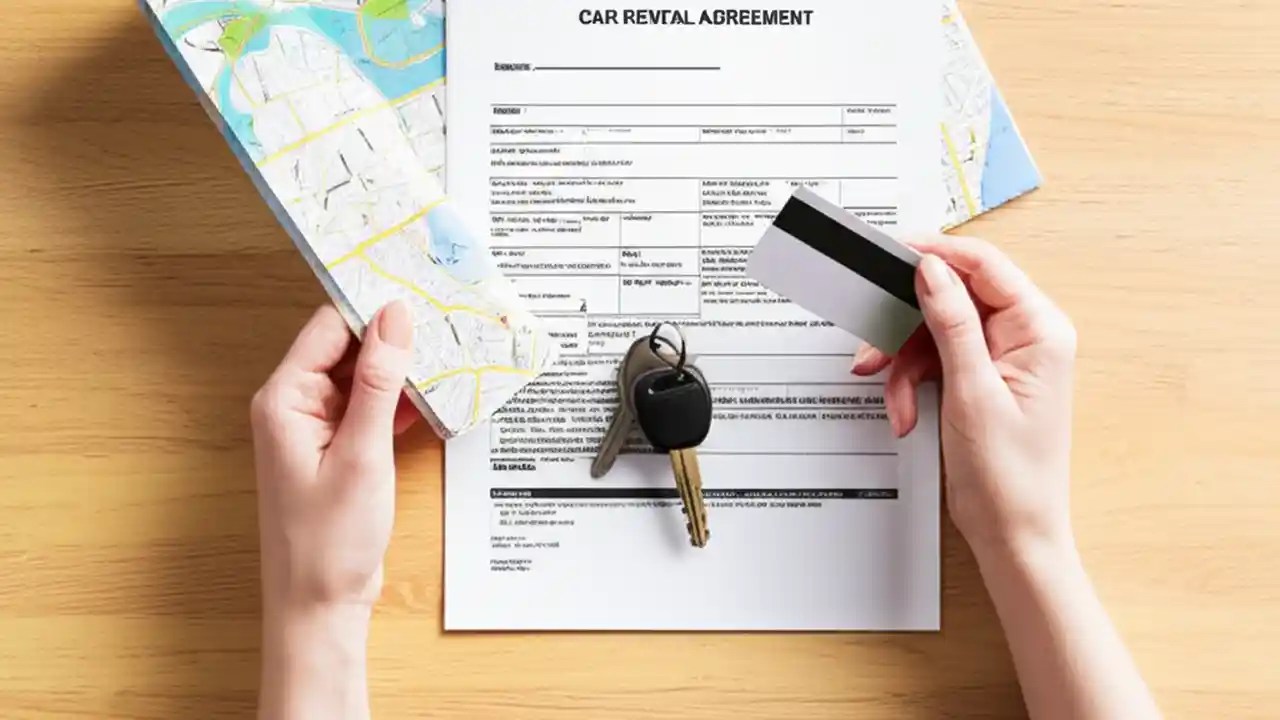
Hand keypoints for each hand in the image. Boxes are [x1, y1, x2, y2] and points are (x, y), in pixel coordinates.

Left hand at [250, 302, 417, 611]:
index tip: (418, 289)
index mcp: (285, 399)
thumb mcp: (363, 454)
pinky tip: (435, 400)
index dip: (373, 306)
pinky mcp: (338, 449)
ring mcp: (317, 428)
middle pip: (348, 348)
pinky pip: (370, 409)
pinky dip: (400, 403)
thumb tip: (394, 319)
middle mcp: (295, 406)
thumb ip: (379, 383)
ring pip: (364, 378)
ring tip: (449, 355)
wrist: (320, 606)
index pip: (329, 327)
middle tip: (445, 319)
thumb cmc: (328, 542)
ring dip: (402, 371)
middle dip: (394, 336)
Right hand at [852, 236, 1076, 555]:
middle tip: (874, 349)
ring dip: (904, 365)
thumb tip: (932, 269)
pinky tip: (905, 411)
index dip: (936, 253)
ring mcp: (1001, 358)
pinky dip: (912, 383)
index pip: (984, 266)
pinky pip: (934, 361)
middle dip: (906, 328)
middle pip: (950, 300)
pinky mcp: (980, 379)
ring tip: (893, 398)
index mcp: (1040, 330)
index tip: (894, 250)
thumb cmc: (1010, 475)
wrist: (1012, 534)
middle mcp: (1025, 337)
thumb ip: (951, 321)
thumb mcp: (971, 390)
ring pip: (934, 333)